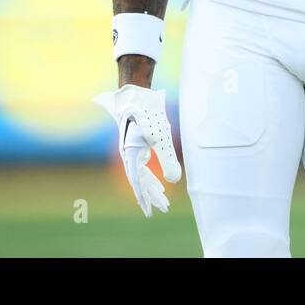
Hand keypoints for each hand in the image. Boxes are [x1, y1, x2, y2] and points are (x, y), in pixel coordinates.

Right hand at [93, 84, 182, 216]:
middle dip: (152, 195)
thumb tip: (175, 181)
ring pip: (142, 173)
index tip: (150, 212)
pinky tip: (160, 182)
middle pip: (140, 180)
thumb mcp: (161, 136)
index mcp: (131, 154)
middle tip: (164, 209)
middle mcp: (129, 154)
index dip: (144, 198)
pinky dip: (151, 175)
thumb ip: (168, 159)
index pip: (138, 182)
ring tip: (163, 200)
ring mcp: (132, 149)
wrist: (134, 92)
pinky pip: (143, 165)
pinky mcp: (137, 143)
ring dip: (152, 187)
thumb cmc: (147, 113)